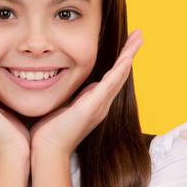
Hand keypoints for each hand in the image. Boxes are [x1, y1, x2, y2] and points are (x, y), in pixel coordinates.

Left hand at [29, 29, 143, 157]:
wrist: (47, 151)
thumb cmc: (48, 132)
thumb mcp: (59, 106)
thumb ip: (66, 96)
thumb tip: (60, 83)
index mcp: (94, 102)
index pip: (111, 77)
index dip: (120, 60)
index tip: (126, 44)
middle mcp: (101, 104)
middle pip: (120, 73)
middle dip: (130, 53)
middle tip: (139, 35)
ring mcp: (99, 106)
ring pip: (119, 76)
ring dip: (129, 56)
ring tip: (138, 39)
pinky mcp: (92, 108)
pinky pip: (109, 85)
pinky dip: (119, 71)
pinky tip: (126, 58)